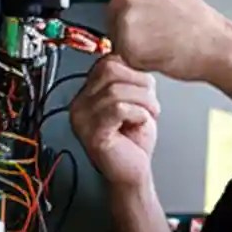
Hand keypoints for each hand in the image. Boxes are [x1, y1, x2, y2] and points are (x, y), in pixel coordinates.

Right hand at [69, 54, 160, 188]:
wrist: (133, 171)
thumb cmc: (134, 141)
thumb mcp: (135, 102)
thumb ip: (131, 80)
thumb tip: (138, 59)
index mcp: (88, 92)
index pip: (108, 62)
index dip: (135, 71)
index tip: (147, 89)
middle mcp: (80, 103)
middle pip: (111, 71)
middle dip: (141, 84)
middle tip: (151, 104)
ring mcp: (83, 118)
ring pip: (116, 90)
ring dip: (143, 102)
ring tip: (148, 115)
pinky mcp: (92, 133)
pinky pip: (118, 109)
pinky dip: (137, 113)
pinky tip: (139, 123)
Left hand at [107, 0, 231, 81]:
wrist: (218, 46)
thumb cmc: (202, 27)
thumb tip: (131, 9)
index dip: (133, 15)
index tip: (148, 22)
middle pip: (113, 17)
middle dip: (129, 31)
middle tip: (158, 36)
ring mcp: (127, 18)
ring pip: (117, 38)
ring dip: (134, 47)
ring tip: (162, 44)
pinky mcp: (128, 45)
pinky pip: (124, 57)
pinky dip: (139, 62)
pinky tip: (160, 54)